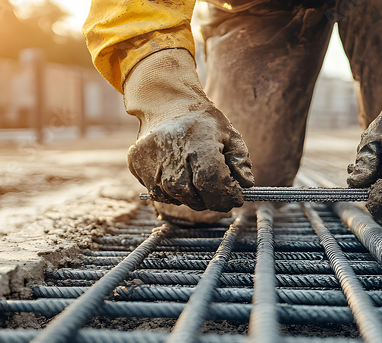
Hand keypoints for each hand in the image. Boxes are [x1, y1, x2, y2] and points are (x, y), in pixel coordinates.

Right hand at [124, 49, 254, 211]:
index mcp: (198, 140)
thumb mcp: (230, 134)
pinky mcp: (136, 163)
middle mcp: (170, 150)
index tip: (235, 197)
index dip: (226, 195)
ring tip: (196, 182)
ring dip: (189, 197)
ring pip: (171, 196)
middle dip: (208, 200)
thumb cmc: (203, 122)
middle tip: (217, 194)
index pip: (211, 181)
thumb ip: (241, 161)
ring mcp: (149, 158)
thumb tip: (245, 185)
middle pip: (190, 194)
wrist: (166, 102)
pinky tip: (179, 178)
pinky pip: (155, 192)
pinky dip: (170, 193)